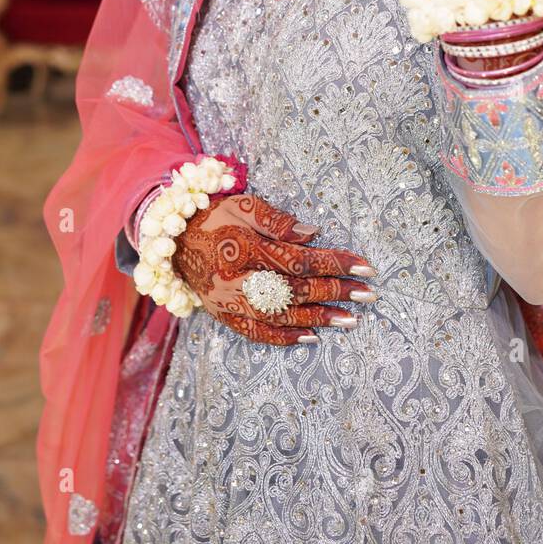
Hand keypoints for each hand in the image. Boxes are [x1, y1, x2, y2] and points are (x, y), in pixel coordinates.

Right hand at [171, 191, 376, 345]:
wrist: (173, 240)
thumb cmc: (215, 217)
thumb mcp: (243, 205)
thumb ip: (277, 221)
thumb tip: (312, 234)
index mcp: (244, 247)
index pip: (299, 259)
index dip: (335, 263)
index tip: (365, 267)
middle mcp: (236, 278)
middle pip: (295, 290)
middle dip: (336, 292)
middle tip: (369, 295)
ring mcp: (229, 302)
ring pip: (281, 316)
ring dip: (319, 319)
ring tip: (351, 320)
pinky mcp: (223, 316)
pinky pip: (257, 333)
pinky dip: (285, 338)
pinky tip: (312, 337)